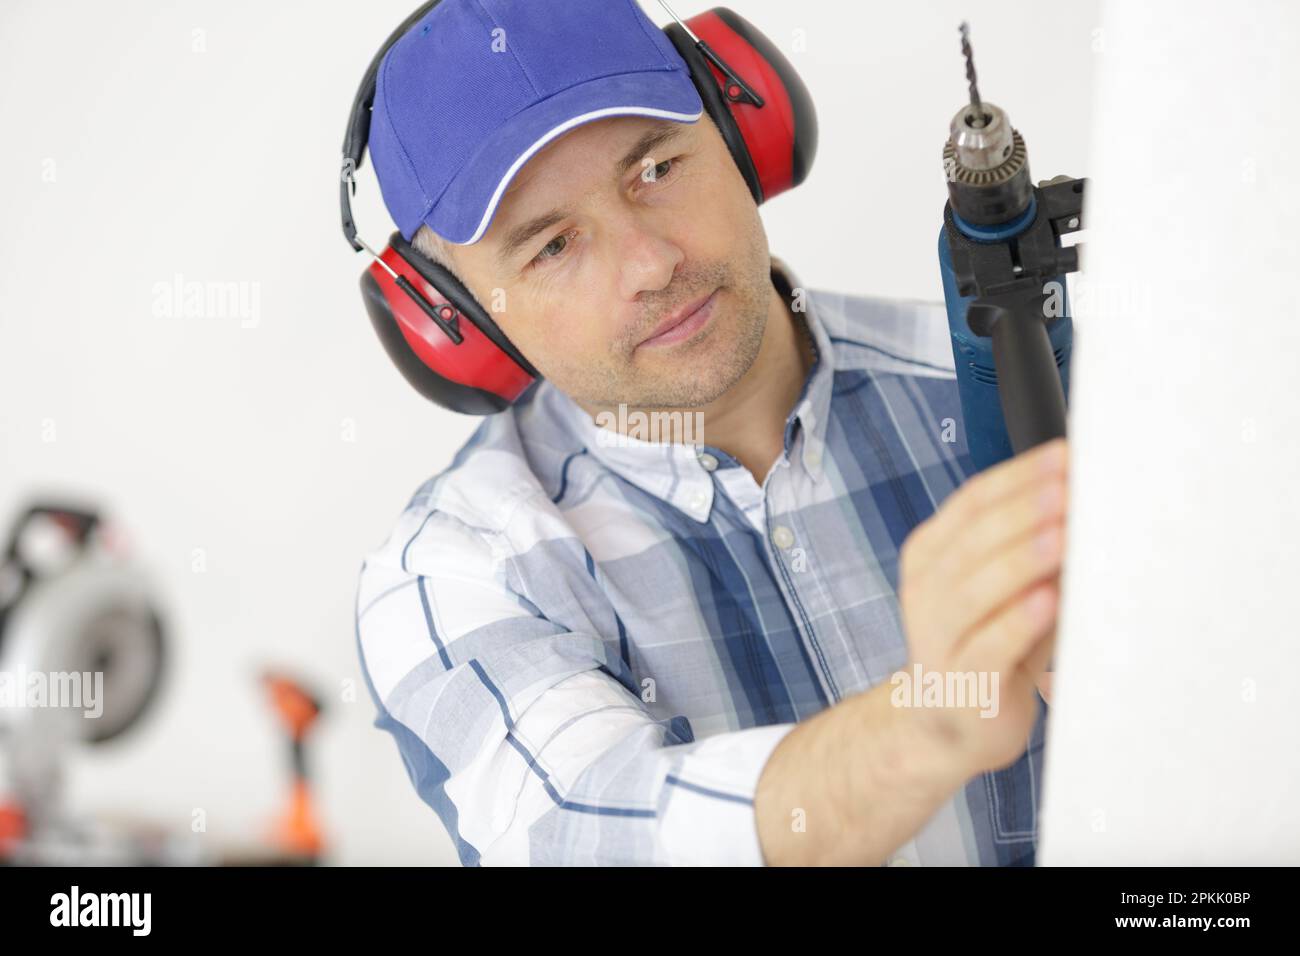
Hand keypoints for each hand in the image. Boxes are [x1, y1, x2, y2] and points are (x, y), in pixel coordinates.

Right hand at [896, 437, 1068, 775]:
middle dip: (1025, 509)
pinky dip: (1018, 621)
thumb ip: (1032, 548)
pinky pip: (988, 646)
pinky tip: (1047, 601)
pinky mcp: (962, 682)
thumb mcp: (1002, 588)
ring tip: (1063, 535)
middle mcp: (926, 590)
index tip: (1065, 456)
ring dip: (1023, 558)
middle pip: (973, 539)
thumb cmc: (986, 645)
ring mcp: (937, 637)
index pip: (971, 502)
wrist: (946, 723)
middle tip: (1069, 488)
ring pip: (975, 589)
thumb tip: (1088, 503)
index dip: (1017, 476)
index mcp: (932, 554)